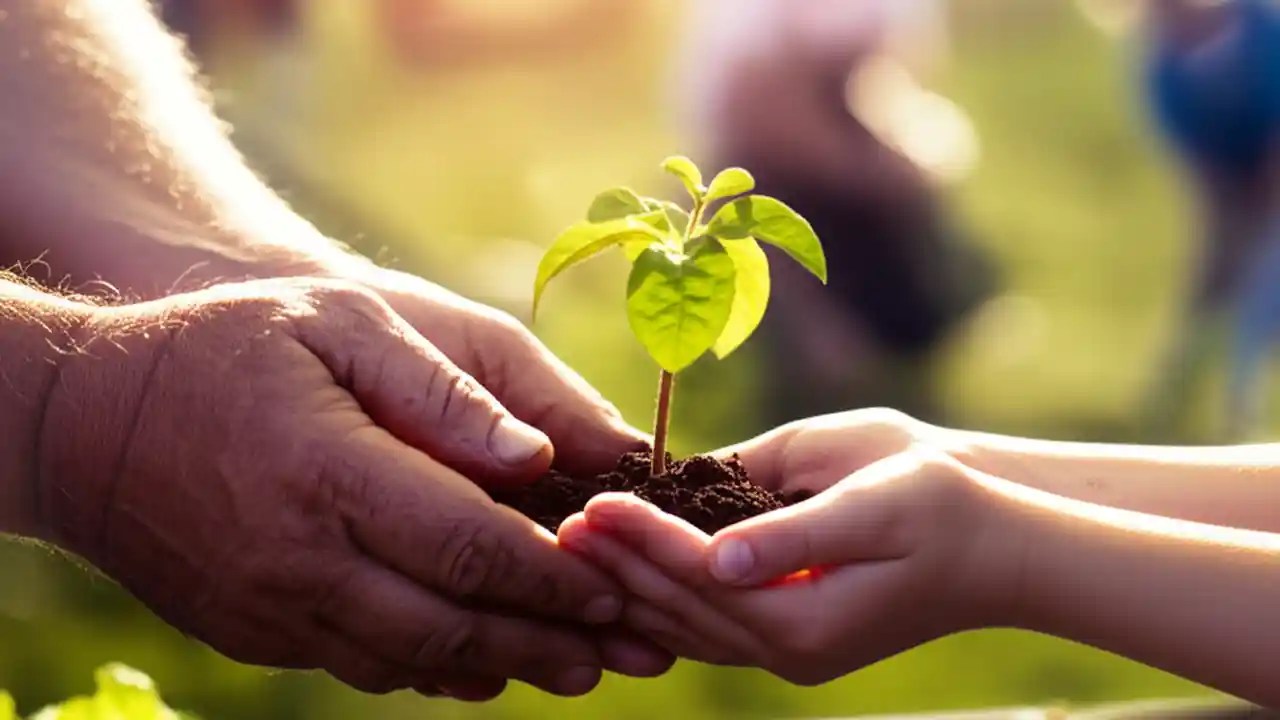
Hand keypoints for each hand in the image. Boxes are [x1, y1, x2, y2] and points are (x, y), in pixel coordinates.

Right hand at [31, 277, 665, 698]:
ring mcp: (269, 608)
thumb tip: (541, 456)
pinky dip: (432, 666)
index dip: (556, 577)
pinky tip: (482, 659)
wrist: (87, 420)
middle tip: (628, 652)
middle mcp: (298, 560)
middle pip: (452, 627)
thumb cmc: (234, 346)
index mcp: (330, 474)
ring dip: (501, 667)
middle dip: (549, 643)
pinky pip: (360, 664)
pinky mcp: (251, 632)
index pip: (472, 549)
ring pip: (410, 661)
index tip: (619, 587)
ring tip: (576, 667)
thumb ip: (444, 392)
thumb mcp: (343, 323)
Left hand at [557, 410, 1012, 685]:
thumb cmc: (940, 506)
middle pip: (680, 606)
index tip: (595, 504)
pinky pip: (708, 624)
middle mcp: (789, 648)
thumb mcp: (872, 506)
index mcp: (805, 620)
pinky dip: (664, 597)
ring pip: (686, 623)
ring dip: (632, 581)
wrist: (996, 543)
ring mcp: (788, 648)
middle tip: (563, 521)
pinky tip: (628, 572)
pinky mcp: (791, 633)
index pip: (700, 577)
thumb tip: (718, 556)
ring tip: (580, 540)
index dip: (643, 539)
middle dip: (621, 562)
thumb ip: (791, 534)